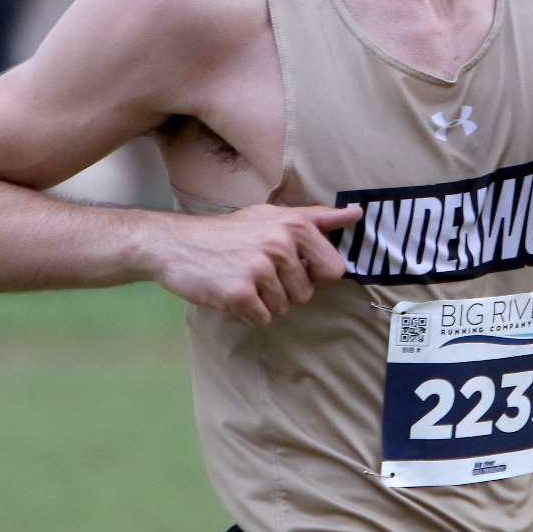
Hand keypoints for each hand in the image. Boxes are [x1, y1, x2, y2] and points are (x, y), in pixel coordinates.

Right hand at [152, 202, 361, 327]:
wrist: (175, 244)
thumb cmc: (228, 232)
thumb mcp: (272, 216)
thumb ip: (317, 218)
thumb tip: (356, 213)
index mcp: (294, 225)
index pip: (333, 268)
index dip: (312, 273)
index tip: (290, 265)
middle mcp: (280, 245)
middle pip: (306, 293)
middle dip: (285, 289)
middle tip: (257, 271)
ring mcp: (260, 269)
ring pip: (284, 308)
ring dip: (264, 301)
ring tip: (242, 278)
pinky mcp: (240, 293)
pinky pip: (262, 318)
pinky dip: (248, 312)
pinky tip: (231, 291)